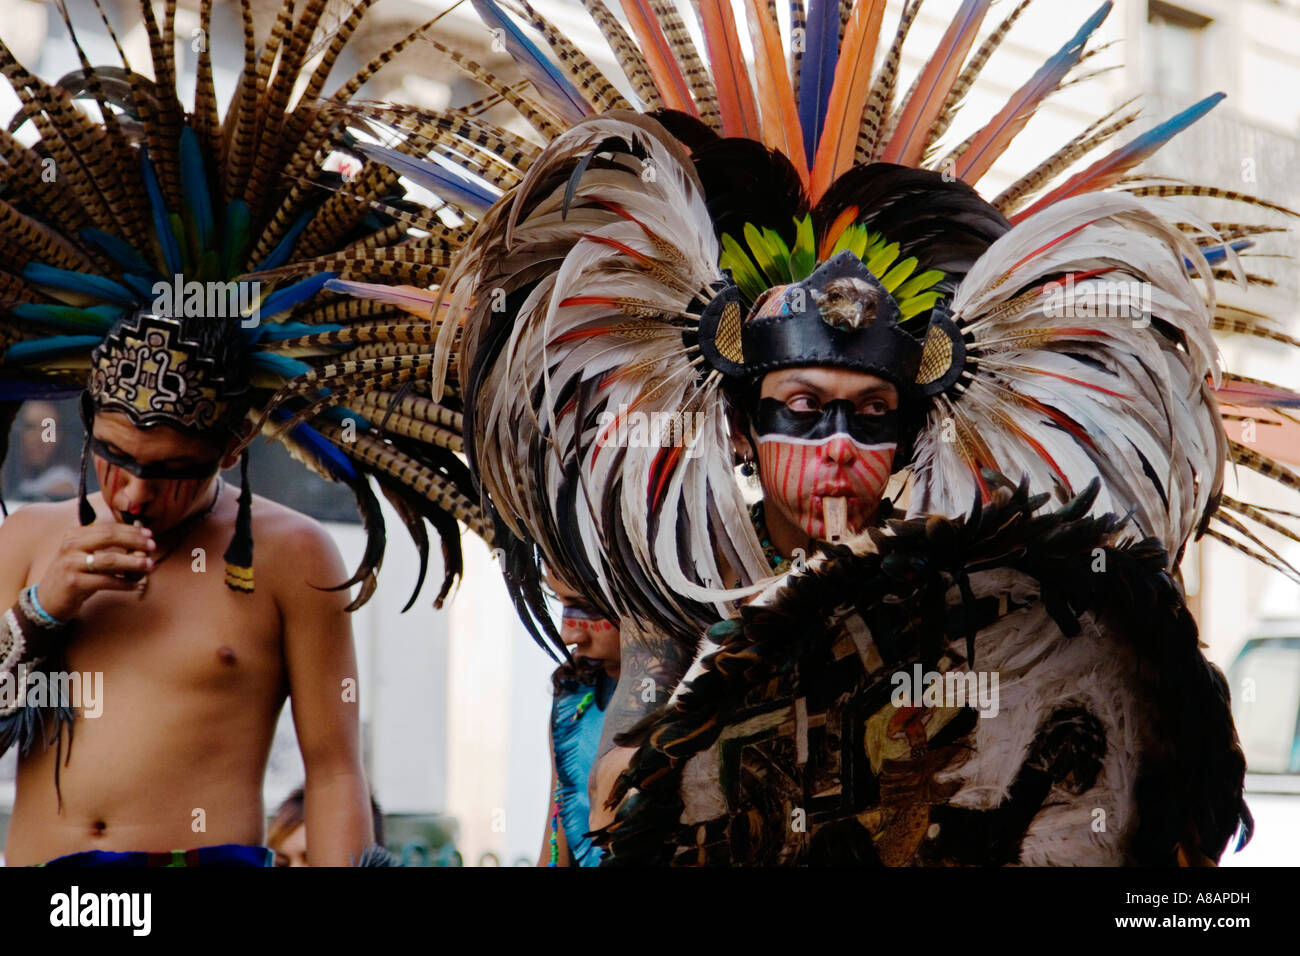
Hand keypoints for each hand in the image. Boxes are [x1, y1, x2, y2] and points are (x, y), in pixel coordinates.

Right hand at [36, 522, 155, 620]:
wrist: (48, 599)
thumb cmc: (75, 574)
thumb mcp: (85, 555)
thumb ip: (107, 546)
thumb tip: (141, 542)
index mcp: (75, 534)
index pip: (107, 527)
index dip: (131, 530)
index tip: (149, 534)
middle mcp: (71, 546)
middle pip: (109, 537)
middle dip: (134, 541)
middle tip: (152, 546)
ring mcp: (71, 564)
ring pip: (110, 560)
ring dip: (133, 562)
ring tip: (148, 565)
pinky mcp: (74, 583)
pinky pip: (106, 581)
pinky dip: (124, 583)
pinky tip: (135, 584)